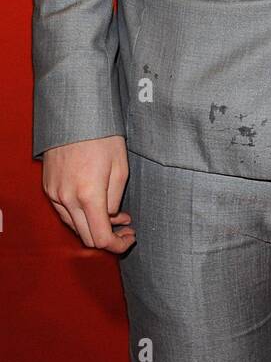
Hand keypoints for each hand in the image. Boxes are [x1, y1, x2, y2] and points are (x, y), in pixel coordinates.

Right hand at [42, 135, 134, 253]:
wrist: (75, 117)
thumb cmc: (102, 137)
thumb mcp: (120, 168)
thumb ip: (115, 198)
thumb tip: (111, 216)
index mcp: (89, 195)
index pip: (101, 237)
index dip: (117, 244)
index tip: (130, 237)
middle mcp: (68, 199)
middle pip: (86, 237)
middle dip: (108, 237)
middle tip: (126, 226)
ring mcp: (55, 194)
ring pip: (74, 226)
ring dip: (94, 225)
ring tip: (114, 213)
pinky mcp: (49, 187)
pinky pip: (64, 211)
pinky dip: (80, 214)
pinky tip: (94, 203)